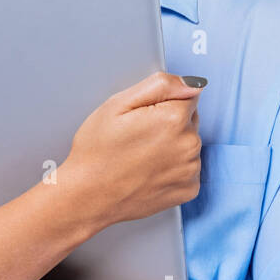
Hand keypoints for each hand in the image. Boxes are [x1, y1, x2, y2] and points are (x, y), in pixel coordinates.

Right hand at [61, 71, 204, 233]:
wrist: (88, 196)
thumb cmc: (97, 151)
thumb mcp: (117, 104)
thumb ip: (160, 85)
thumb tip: (192, 83)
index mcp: (173, 118)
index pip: (187, 95)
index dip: (162, 103)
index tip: (142, 117)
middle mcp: (189, 144)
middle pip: (190, 120)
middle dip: (169, 123)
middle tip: (137, 137)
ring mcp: (190, 169)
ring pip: (188, 144)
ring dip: (172, 146)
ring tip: (140, 156)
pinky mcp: (189, 189)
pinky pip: (188, 168)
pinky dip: (173, 169)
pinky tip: (149, 171)